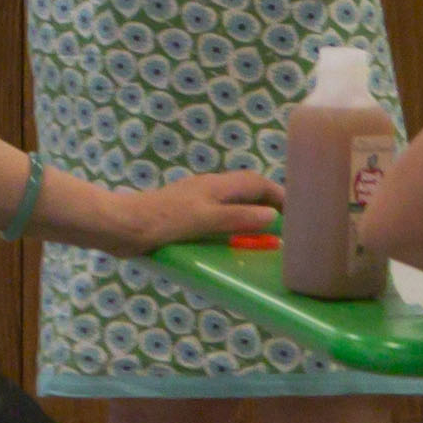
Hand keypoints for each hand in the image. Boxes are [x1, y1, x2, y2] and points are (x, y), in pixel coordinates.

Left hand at [106, 167, 284, 251]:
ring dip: (252, 213)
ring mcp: (196, 199)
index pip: (257, 183)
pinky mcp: (184, 213)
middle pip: (247, 189)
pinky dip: (234, 223)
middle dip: (270, 202)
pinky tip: (233, 240)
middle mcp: (209, 188)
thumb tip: (273, 215)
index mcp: (217, 185)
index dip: (280, 194)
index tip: (300, 213)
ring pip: (233, 201)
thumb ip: (238, 217)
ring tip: (267, 234)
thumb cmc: (163, 221)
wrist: (121, 226)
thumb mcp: (205, 220)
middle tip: (289, 225)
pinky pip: (219, 214)